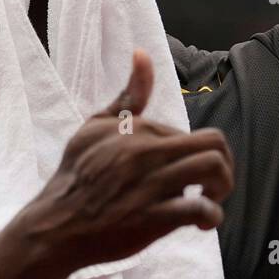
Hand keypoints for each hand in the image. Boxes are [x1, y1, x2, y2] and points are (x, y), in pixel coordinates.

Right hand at [9, 49, 233, 278]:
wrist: (54, 225)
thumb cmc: (76, 175)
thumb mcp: (95, 126)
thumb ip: (128, 96)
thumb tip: (143, 53)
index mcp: (138, 130)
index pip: (189, 133)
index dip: (192, 155)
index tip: (183, 172)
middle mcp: (147, 152)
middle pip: (214, 144)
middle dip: (223, 165)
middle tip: (211, 185)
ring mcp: (151, 185)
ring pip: (213, 168)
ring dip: (222, 186)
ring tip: (210, 200)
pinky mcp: (152, 218)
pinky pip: (199, 209)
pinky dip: (211, 216)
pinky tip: (201, 223)